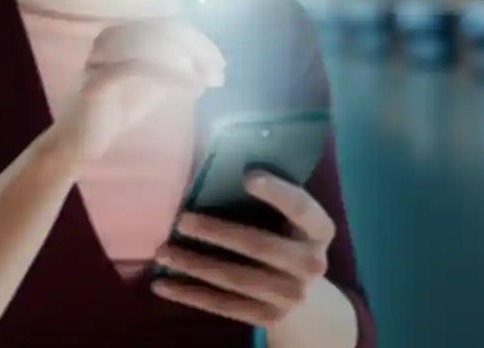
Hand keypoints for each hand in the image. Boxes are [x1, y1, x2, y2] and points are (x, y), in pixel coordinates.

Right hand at [52, 19, 225, 161]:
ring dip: (188, 62)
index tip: (220, 64)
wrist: (80, 141)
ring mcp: (103, 54)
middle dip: (198, 50)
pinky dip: (172, 75)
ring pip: (154, 44)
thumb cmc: (116, 111)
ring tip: (207, 82)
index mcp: (123, 32)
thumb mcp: (153, 85)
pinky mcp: (100, 77)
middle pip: (165, 30)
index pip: (168, 26)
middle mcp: (112, 36)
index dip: (199, 42)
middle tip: (219, 74)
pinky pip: (142, 67)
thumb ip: (175, 72)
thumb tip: (208, 68)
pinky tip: (191, 89)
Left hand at [150, 171, 334, 328]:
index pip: (301, 207)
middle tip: (181, 220)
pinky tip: (163, 284)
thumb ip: (267, 197)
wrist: (301, 291)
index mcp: (320, 230)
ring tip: (163, 251)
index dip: (277, 192)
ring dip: (195, 264)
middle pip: (261, 246)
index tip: (247, 176)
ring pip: (236, 278)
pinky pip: (224, 306)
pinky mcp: (269, 318)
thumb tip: (217, 165)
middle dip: (217, 232)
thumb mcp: (289, 217)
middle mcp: (311, 264)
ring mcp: (291, 295)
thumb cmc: (285, 236)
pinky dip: (190, 294)